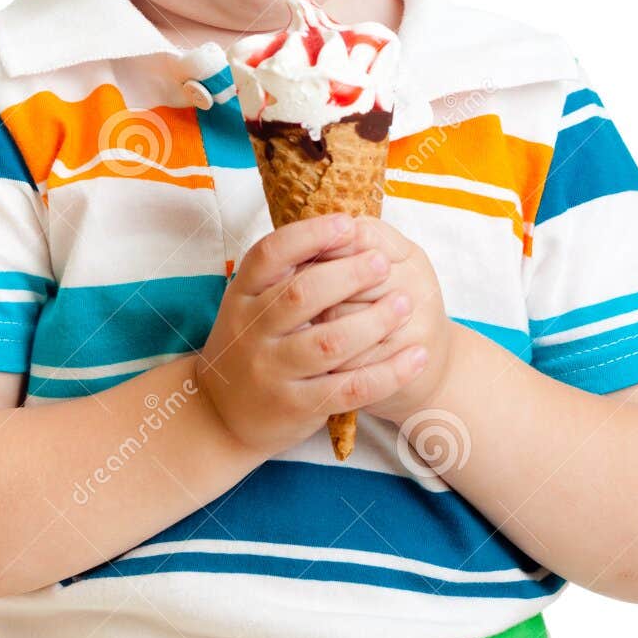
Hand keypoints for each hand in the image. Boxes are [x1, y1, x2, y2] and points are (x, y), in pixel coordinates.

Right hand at [194, 214, 427, 455]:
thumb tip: (345, 226)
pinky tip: (415, 358)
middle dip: (348, 274)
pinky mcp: (297, 406)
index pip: (270, 255)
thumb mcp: (251, 303)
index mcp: (242, 295)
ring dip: (374, 321)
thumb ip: (286, 271)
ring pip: (330, 343)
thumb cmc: (252, 343)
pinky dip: (388, 373)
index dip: (309, 235)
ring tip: (404, 303)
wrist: (222, 415)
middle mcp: (252, 331)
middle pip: (301, 295)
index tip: (347, 223)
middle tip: (382, 263)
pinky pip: (350, 388)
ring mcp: (273, 371)